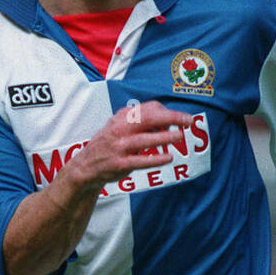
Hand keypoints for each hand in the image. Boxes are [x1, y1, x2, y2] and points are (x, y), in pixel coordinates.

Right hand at [67, 100, 194, 194]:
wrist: (86, 166)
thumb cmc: (110, 144)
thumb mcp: (120, 127)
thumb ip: (141, 122)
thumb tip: (167, 120)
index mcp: (122, 117)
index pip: (149, 108)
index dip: (167, 112)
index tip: (180, 118)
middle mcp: (120, 129)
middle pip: (149, 118)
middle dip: (171, 118)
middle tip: (188, 121)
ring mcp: (119, 147)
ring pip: (144, 139)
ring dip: (164, 137)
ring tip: (180, 136)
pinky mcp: (120, 164)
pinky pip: (140, 161)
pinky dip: (156, 159)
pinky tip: (168, 158)